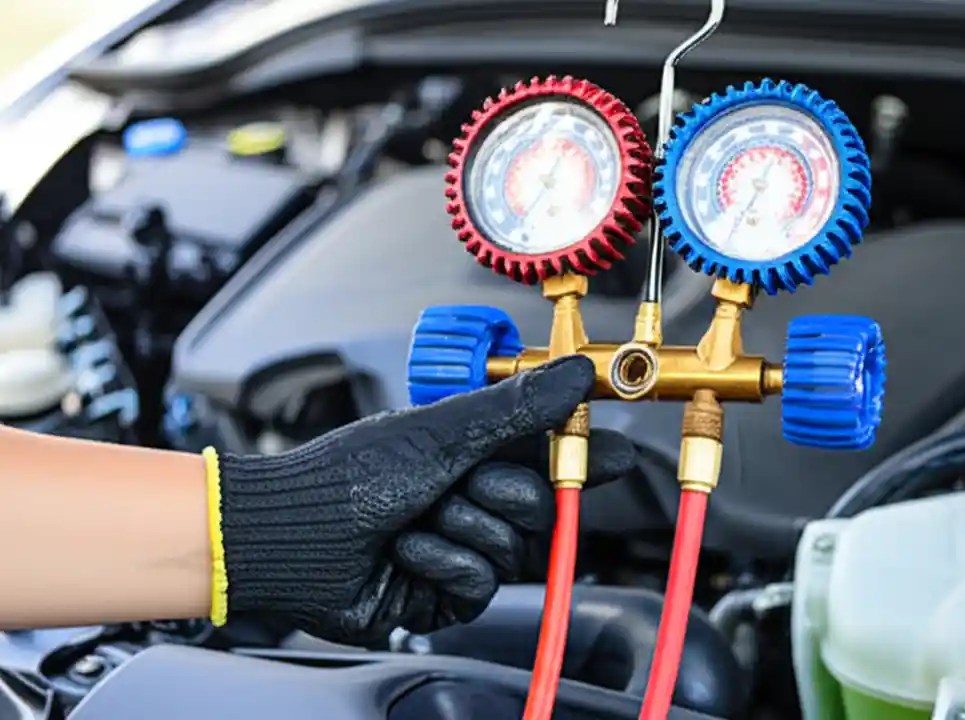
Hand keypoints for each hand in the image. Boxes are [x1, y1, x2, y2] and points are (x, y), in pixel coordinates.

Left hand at [213, 356, 632, 645]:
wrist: (293, 536)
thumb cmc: (352, 474)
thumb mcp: (444, 431)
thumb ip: (520, 408)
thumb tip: (577, 372)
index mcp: (475, 450)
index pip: (550, 454)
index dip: (582, 456)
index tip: (614, 455)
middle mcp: (472, 497)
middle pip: (541, 505)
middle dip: (501, 493)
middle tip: (461, 483)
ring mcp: (462, 546)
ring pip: (513, 547)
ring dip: (463, 528)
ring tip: (418, 517)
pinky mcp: (447, 593)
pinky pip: (481, 583)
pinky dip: (444, 563)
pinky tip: (407, 551)